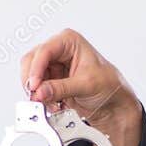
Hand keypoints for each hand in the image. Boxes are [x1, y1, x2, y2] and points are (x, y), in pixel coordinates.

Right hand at [20, 29, 143, 145]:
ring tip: (51, 103)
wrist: (114, 104)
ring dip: (38, 92)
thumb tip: (40, 91)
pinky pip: (37, 88)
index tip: (35, 86)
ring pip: (31, 76)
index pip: (44, 51)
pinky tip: (53, 104)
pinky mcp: (51, 81)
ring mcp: (53, 66)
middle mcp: (59, 51)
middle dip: (34, 82)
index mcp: (69, 41)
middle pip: (32, 62)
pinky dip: (41, 98)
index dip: (36, 69)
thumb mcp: (86, 85)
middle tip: (37, 96)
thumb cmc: (109, 85)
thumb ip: (61, 88)